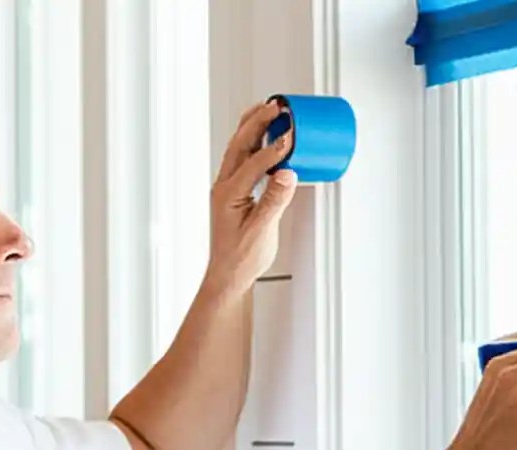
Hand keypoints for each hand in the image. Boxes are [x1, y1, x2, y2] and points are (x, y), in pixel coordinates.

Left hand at [207, 100, 298, 292]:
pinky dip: (255, 144)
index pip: (253, 163)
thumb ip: (275, 200)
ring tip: (268, 111)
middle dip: (257, 122)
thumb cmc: (240, 259)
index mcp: (228, 195)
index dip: (274, 149)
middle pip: (240, 144)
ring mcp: (228, 189)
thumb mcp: (261, 231)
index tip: (292, 136)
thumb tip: (287, 173)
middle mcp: (224, 187)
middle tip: (276, 106)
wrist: (228, 276)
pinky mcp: (235, 193)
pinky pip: (243, 160)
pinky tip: (267, 141)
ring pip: (238, 148)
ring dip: (253, 127)